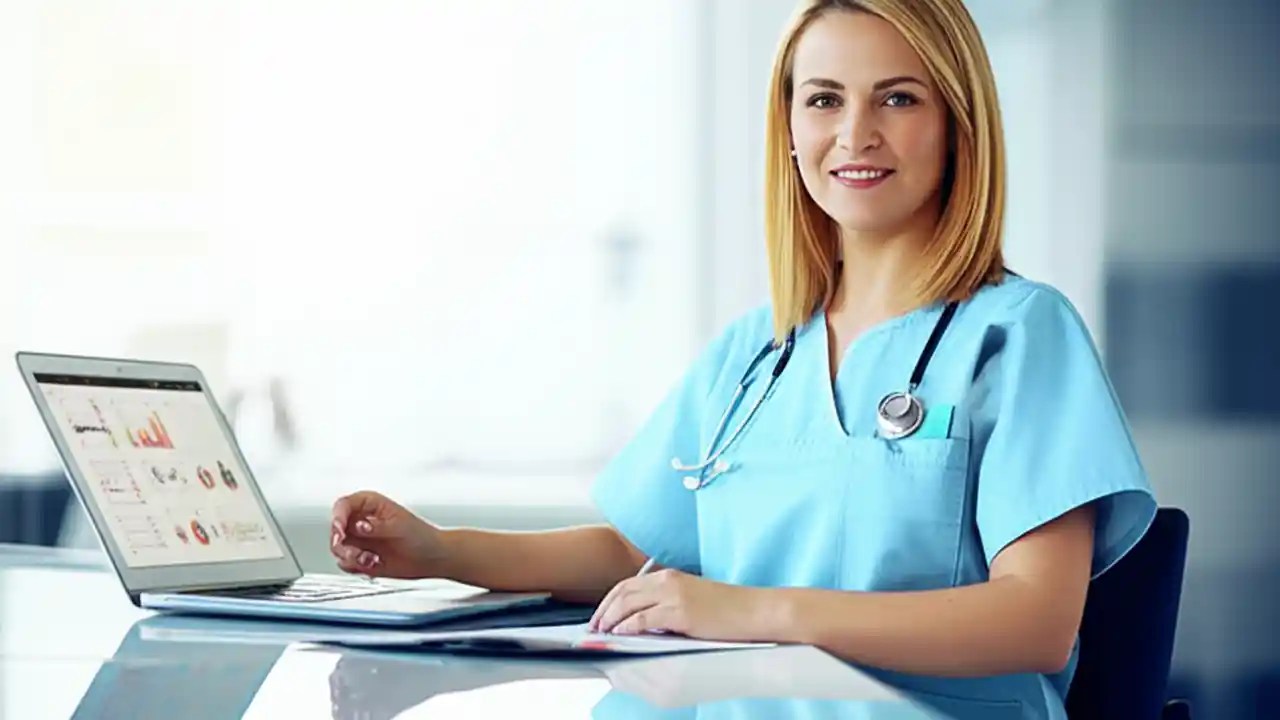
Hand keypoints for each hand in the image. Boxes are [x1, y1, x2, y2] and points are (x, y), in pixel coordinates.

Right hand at [330, 491, 447, 577]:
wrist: (430, 559)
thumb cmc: (421, 536)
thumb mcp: (400, 527)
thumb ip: (377, 527)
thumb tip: (360, 527)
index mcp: (369, 505)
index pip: (343, 506)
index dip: (337, 518)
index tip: (340, 531)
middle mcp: (360, 521)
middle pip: (335, 529)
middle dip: (341, 542)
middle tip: (353, 552)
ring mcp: (359, 540)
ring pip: (337, 548)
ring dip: (350, 557)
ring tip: (369, 559)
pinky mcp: (359, 557)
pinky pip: (345, 563)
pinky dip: (355, 566)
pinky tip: (373, 564)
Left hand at [587, 568, 764, 640]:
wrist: (753, 611)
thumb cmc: (727, 609)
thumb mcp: (691, 599)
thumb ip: (666, 604)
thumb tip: (641, 622)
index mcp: (669, 576)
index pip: (628, 584)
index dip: (609, 600)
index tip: (599, 615)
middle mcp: (668, 581)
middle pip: (622, 592)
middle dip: (604, 610)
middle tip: (594, 627)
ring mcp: (674, 596)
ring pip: (628, 603)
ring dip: (610, 619)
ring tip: (601, 632)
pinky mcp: (680, 612)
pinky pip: (644, 618)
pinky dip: (627, 626)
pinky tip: (620, 634)